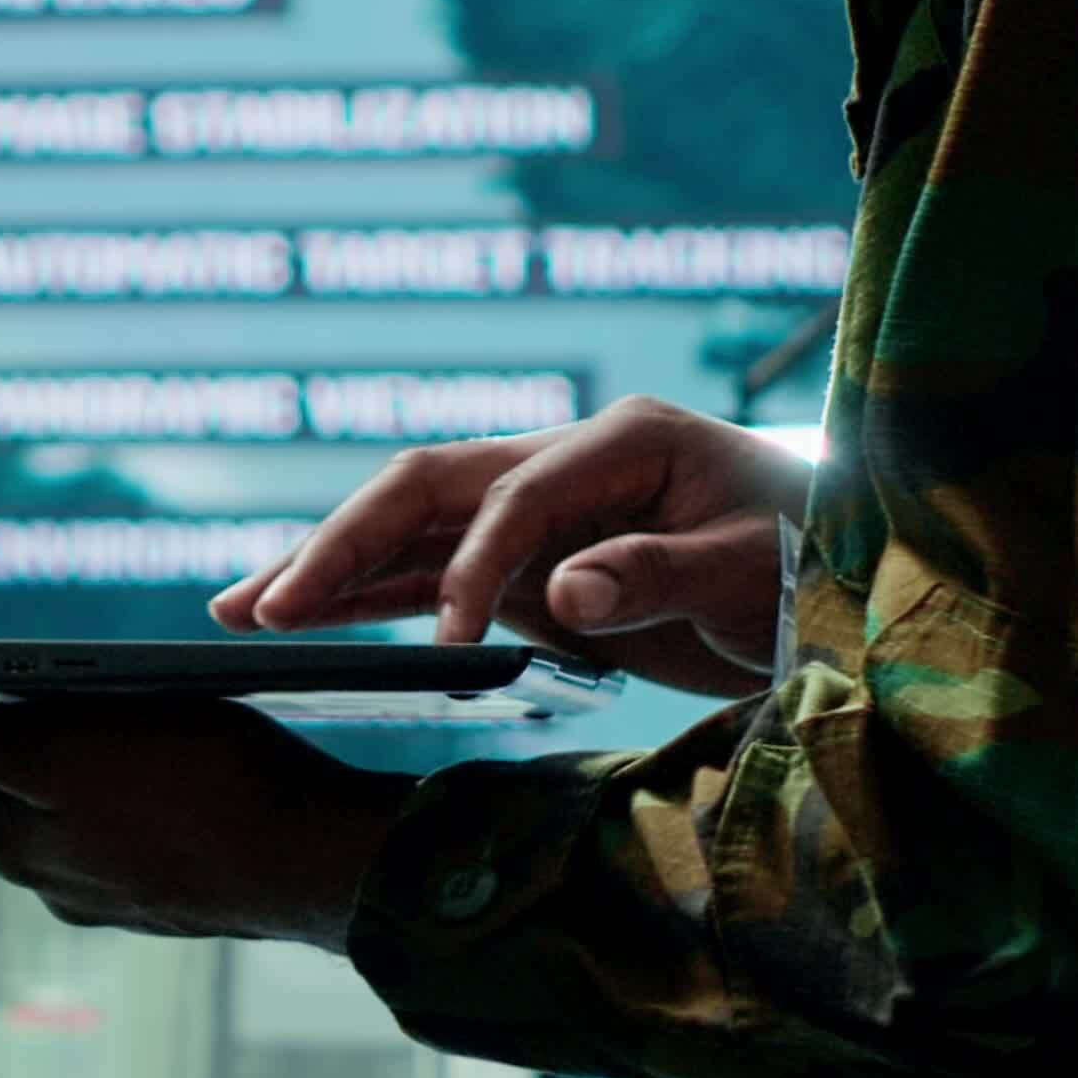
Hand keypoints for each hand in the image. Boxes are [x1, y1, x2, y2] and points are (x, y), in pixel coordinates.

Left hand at [0, 691, 418, 950]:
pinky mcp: (168, 892)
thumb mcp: (60, 746)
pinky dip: (96, 796)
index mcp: (14, 841)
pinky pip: (108, 835)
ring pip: (46, 819)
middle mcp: (51, 879)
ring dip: (29, 772)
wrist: (326, 862)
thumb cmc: (200, 785)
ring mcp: (112, 893)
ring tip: (37, 714)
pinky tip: (126, 771)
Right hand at [210, 392, 810, 698]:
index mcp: (621, 440)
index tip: (453, 636)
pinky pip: (430, 574)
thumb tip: (562, 592)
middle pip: (427, 487)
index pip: (518, 495)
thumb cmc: (810, 556)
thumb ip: (660, 574)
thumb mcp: (756, 567)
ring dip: (327, 567)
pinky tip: (301, 618)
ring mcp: (536, 512)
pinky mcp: (528, 564)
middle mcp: (562, 462)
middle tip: (269, 606)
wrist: (837, 571)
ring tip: (240, 611)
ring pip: (409, 528)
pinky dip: (368, 596)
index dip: (476, 563)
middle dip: (344, 543)